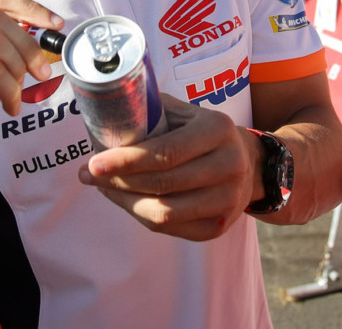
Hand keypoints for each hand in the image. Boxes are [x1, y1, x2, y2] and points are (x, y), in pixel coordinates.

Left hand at [78, 94, 256, 241]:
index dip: (126, 161)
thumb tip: (105, 120)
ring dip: (126, 202)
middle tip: (90, 175)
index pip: (165, 152)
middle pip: (163, 184)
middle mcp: (229, 165)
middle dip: (119, 181)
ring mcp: (228, 199)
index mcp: (218, 130)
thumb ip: (152, 112)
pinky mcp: (221, 225)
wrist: (250, 163)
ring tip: (105, 188)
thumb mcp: (187, 112)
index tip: (94, 162)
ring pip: (165, 213)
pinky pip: (171, 229)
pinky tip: (127, 201)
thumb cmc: (204, 133)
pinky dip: (142, 216)